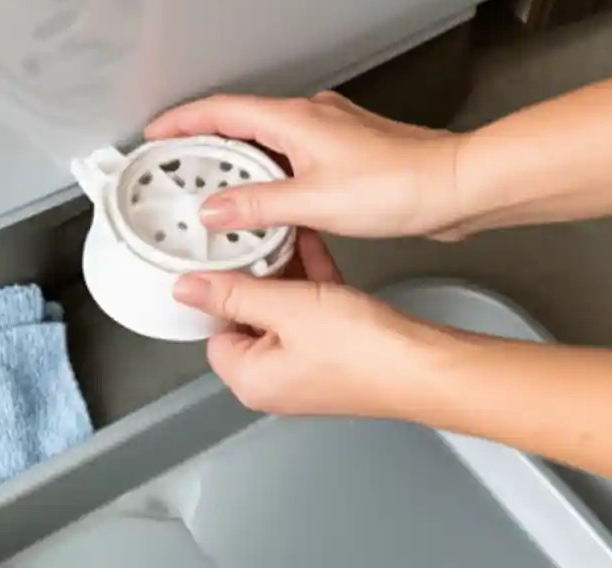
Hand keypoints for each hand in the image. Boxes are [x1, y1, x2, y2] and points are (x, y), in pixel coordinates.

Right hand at [146, 92, 469, 239]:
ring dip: (240, 165)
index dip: (183, 121)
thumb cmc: (399, 185)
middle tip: (178, 170)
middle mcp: (310, 118)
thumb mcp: (314, 202)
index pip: (221, 111)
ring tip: (218, 195)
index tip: (156, 134)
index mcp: (294, 120)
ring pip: (269, 143)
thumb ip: (256, 206)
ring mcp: (330, 133)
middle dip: (205, 146)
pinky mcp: (347, 153)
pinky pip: (293, 159)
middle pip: (241, 124)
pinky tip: (272, 205)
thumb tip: (214, 209)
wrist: (456, 185)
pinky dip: (271, 177)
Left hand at [172, 229, 450, 416]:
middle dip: (252, 277)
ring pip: (283, 313)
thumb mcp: (285, 307)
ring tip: (279, 231)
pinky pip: (312, 314)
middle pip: (247, 320)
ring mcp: (306, 369)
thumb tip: (186, 287)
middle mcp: (273, 381)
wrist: (425, 366)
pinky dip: (311, 283)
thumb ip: (232, 294)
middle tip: (250, 237)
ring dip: (284, 274)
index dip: (217, 292)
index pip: (213, 330)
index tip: (218, 256)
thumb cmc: (359, 348)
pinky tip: (312, 244)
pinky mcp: (336, 356)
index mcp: (250, 378)